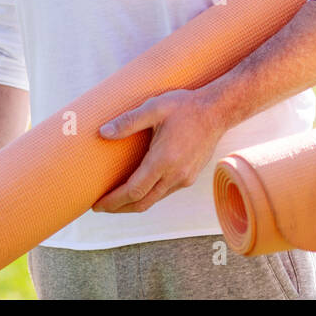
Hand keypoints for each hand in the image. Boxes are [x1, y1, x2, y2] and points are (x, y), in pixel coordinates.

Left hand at [91, 89, 226, 212]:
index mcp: (163, 160)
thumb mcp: (155, 108)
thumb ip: (128, 121)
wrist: (218, 110)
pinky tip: (141, 186)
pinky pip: (165, 192)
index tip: (97, 204)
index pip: (133, 191)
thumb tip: (103, 132)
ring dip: (134, 202)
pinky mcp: (191, 176)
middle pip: (142, 203)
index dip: (113, 201)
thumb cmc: (186, 107)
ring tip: (117, 198)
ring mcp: (185, 178)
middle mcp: (175, 175)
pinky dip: (149, 194)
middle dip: (119, 208)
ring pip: (155, 200)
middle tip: (101, 206)